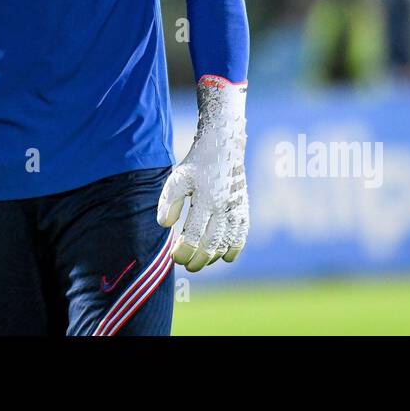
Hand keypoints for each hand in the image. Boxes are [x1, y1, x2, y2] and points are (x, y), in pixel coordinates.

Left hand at [157, 76, 248, 271]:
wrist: (224, 145)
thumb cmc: (196, 163)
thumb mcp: (177, 178)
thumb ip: (170, 202)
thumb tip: (165, 225)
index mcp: (206, 199)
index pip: (194, 236)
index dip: (184, 251)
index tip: (174, 256)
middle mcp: (224, 207)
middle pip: (211, 244)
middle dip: (197, 259)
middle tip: (185, 265)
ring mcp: (236, 209)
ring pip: (227, 243)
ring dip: (213, 257)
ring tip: (199, 262)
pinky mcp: (244, 208)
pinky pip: (241, 235)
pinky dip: (234, 248)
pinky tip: (224, 256)